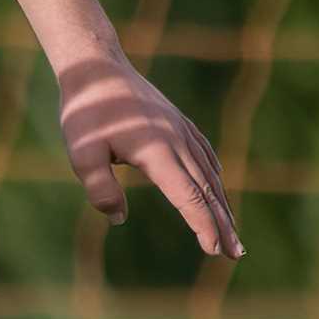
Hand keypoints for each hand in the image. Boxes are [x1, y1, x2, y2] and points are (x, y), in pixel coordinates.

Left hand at [57, 53, 242, 257]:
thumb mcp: (81, 156)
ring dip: (221, 203)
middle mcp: (177, 140)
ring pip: (208, 172)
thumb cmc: (84, 112)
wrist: (95, 64)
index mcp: (157, 151)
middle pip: (206, 190)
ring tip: (231, 231)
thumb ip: (100, 190)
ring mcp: (180, 129)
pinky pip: (202, 152)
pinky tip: (217, 184)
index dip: (203, 225)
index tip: (214, 250)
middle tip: (236, 254)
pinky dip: (213, 173)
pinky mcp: (176, 120)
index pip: (187, 197)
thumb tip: (118, 218)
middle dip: (222, 224)